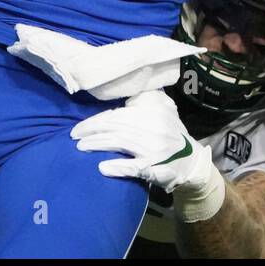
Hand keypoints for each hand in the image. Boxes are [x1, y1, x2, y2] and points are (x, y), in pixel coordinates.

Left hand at [71, 90, 222, 202]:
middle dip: (91, 130)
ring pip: (120, 144)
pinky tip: (102, 167)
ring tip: (80, 146)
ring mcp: (153, 149)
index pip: (119, 114)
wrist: (190, 161)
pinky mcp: (154, 168)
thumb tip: (126, 98)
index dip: (96, 119)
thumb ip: (146, 98)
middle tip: (74, 135)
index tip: (80, 126)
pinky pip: (133, 167)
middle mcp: (153, 129)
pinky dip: (117, 166)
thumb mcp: (164, 107)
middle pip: (115, 127)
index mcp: (154, 112)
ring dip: (97, 145)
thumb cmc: (171, 132)